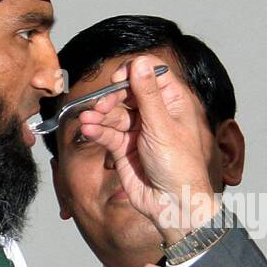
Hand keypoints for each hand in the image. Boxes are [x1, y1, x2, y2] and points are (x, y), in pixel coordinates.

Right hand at [76, 55, 216, 243]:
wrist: (173, 204)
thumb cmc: (179, 166)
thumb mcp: (162, 126)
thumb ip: (148, 94)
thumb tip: (140, 62)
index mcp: (173, 103)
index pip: (151, 74)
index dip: (134, 72)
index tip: (120, 79)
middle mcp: (155, 114)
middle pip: (128, 92)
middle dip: (112, 97)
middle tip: (101, 105)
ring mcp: (139, 130)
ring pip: (114, 113)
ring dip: (100, 115)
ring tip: (88, 119)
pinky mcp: (124, 148)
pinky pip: (108, 133)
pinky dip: (97, 130)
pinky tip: (89, 129)